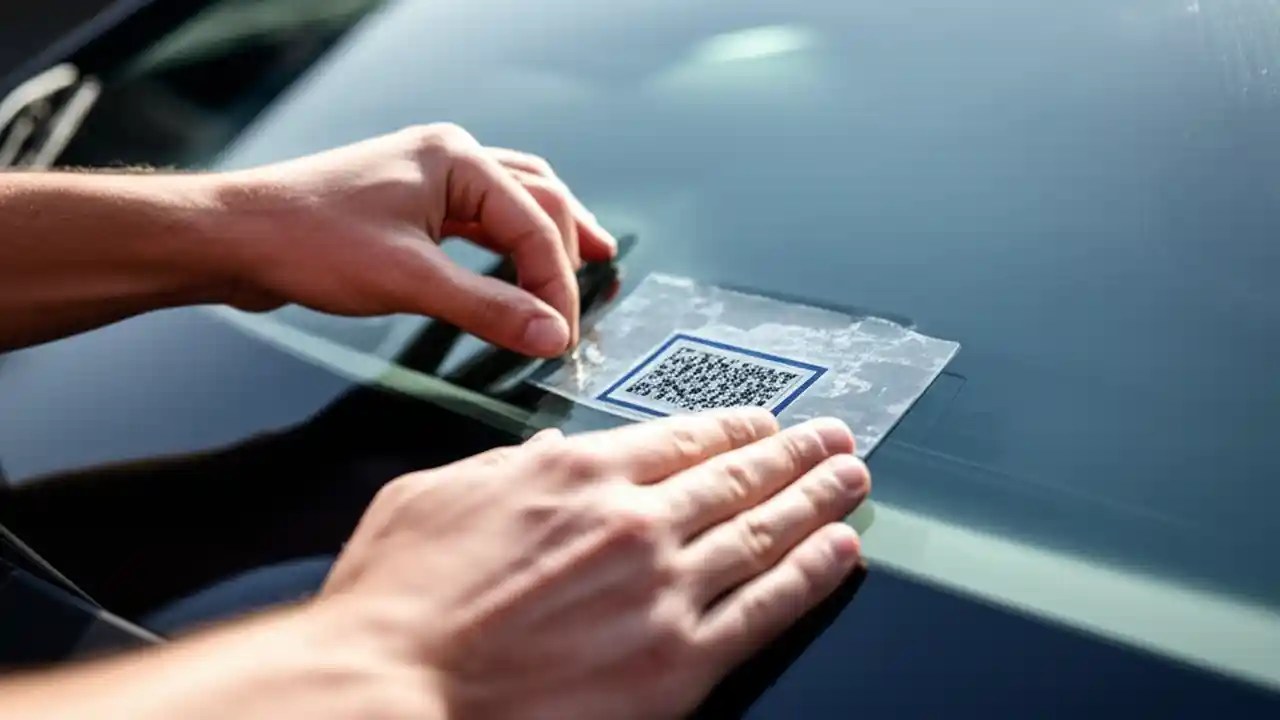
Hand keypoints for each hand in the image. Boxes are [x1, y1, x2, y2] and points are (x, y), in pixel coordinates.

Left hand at [218, 124, 615, 355]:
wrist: (234, 236)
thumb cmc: (309, 242)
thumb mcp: (410, 281)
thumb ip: (489, 308)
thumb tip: (550, 335)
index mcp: (457, 159)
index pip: (535, 222)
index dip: (557, 283)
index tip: (563, 335)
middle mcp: (450, 157)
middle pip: (538, 197)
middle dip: (568, 247)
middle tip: (591, 294)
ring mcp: (429, 177)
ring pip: (513, 201)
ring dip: (548, 235)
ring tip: (586, 260)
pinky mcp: (410, 203)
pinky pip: (480, 218)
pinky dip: (508, 243)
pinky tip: (516, 263)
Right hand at [318, 409, 870, 718]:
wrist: (389, 689)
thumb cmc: (398, 603)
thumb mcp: (436, 496)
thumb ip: (509, 467)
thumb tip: (553, 453)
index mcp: (578, 476)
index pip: (681, 439)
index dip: (734, 427)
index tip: (764, 420)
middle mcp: (633, 522)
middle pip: (737, 476)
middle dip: (794, 452)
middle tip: (833, 437)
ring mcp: (664, 591)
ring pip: (764, 530)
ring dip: (818, 499)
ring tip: (852, 479)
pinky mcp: (678, 663)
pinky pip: (767, 606)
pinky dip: (813, 573)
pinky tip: (841, 550)